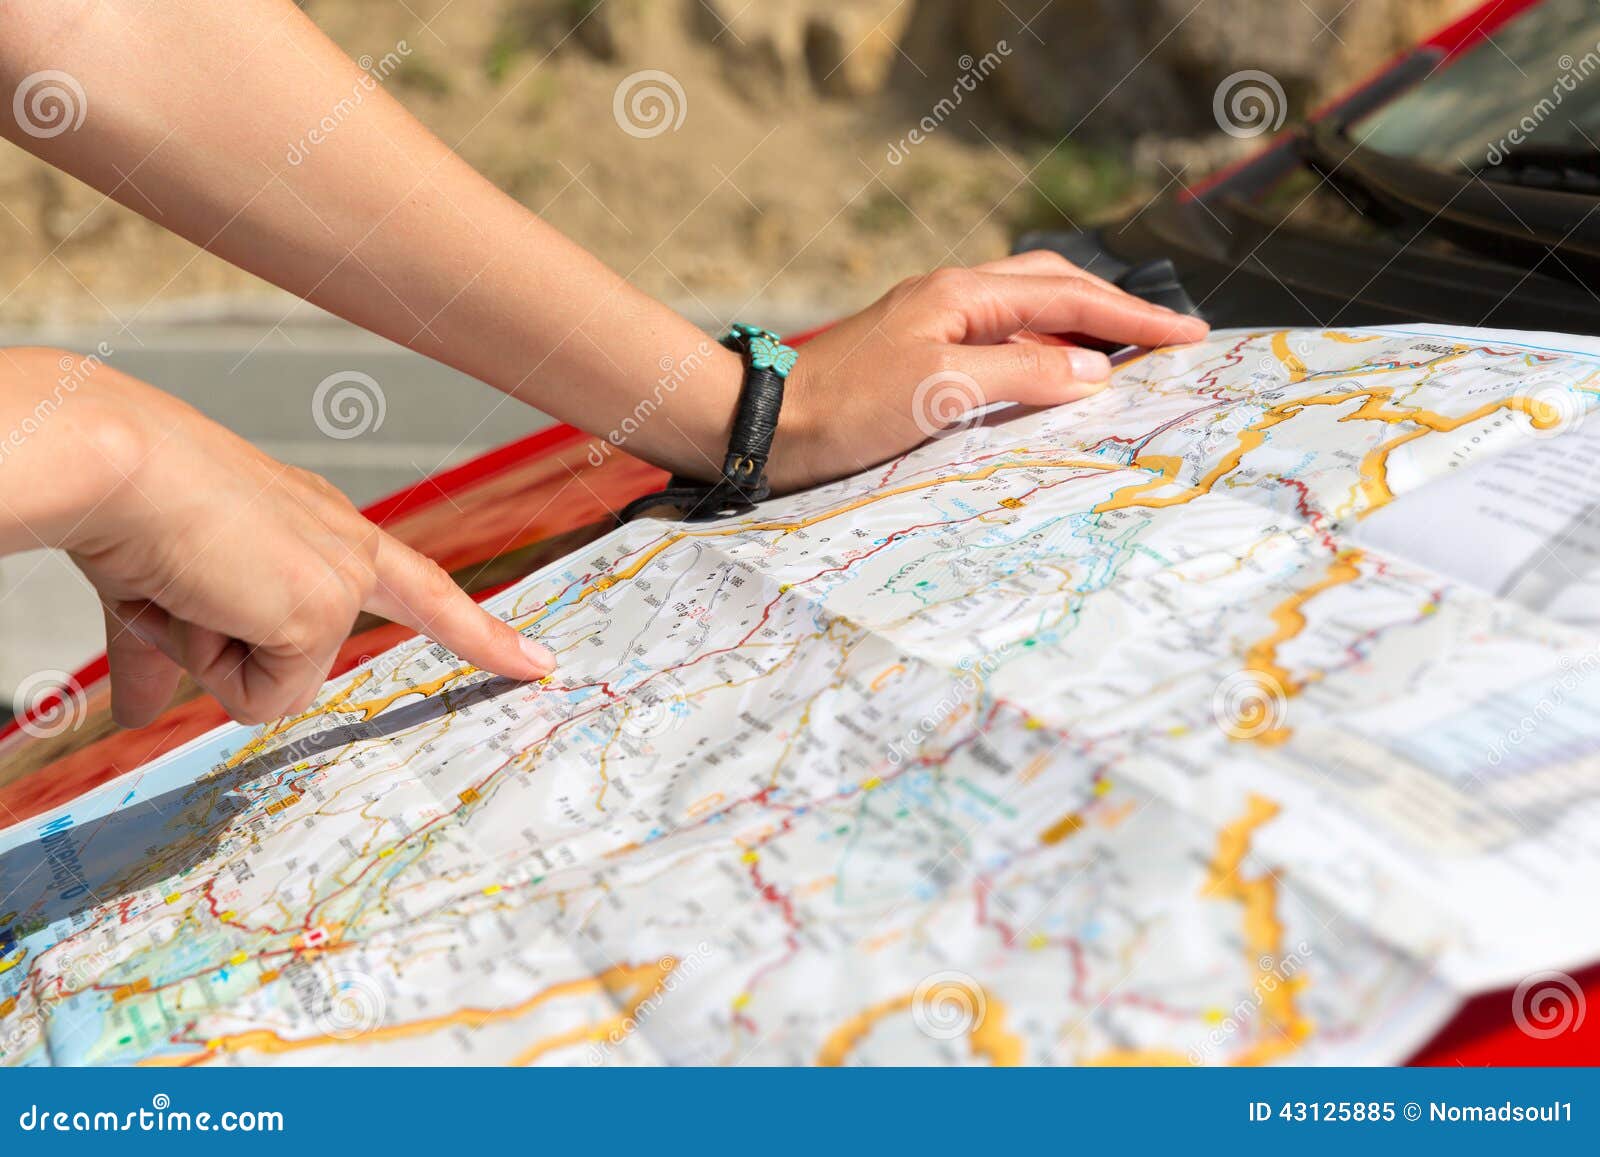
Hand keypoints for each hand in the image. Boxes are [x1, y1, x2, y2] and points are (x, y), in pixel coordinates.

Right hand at [10, 350, 554, 728]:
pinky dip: (207, 660)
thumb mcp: (162, 594)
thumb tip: (137, 714)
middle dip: (288, 648)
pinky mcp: (320, 611)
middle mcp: (347, 547)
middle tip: (340, 621)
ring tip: (183, 583)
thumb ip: (172, 656)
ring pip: (271, 686)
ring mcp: (342, 580)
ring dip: (207, 653)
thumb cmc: (129, 512)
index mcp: (320, 529)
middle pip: (351, 646)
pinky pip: (259, 694)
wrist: (114, 468)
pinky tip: (195, 593)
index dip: (479, 630)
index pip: (421, 589)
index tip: (535, 660)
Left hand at [770, 251, 1208, 490]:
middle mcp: (951, 298)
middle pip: (1052, 288)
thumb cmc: (844, 407)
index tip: (1189, 334)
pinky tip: (1048, 381)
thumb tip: (1093, 371)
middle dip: (1113, 308)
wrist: (764, 423)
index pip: (1069, 297)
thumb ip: (1022, 375)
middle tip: (1166, 338)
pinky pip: (999, 343)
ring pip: (1025, 313)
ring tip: (1123, 355)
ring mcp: (932, 324)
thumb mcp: (941, 391)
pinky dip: (1039, 354)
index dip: (1133, 317)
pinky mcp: (917, 357)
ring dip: (1077, 328)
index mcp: (962, 295)